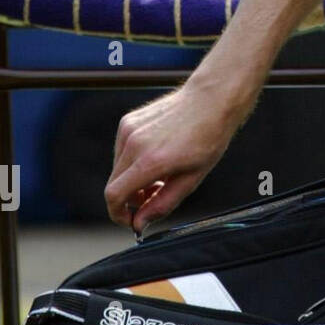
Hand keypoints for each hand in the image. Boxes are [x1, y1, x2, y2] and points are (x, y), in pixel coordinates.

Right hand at [104, 82, 246, 232]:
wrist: (211, 100)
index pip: (114, 196)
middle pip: (114, 184)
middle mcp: (134, 144)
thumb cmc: (208, 139)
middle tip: (154, 196)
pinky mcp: (128, 121)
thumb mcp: (192, 179)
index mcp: (151, 161)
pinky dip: (132, 161)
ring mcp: (128, 130)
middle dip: (129, 198)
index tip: (131, 220)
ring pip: (117, 169)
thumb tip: (139, 223)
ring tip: (161, 175)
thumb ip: (162, 204)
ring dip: (132, 180)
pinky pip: (121, 151)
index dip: (118, 214)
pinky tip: (157, 155)